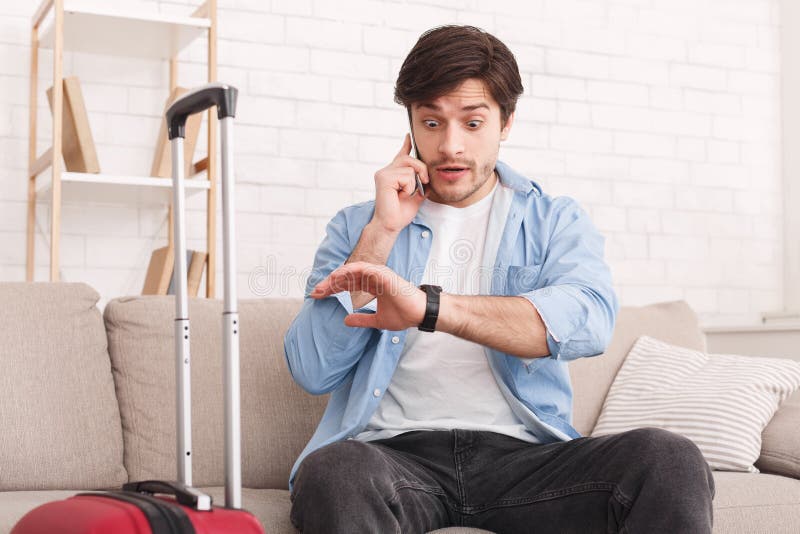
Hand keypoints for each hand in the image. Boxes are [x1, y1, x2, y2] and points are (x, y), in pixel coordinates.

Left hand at [310, 261, 426, 330]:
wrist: (418, 314)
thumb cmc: (403, 315)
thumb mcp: (376, 321)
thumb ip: (361, 319)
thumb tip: (345, 321)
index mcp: (372, 285)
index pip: (348, 284)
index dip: (332, 289)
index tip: (318, 296)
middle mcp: (374, 277)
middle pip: (346, 277)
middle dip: (329, 284)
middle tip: (315, 292)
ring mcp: (378, 274)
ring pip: (351, 271)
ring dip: (336, 277)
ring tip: (323, 286)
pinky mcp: (382, 273)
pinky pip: (362, 268)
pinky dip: (348, 271)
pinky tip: (337, 277)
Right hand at [371, 134, 428, 233]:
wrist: (390, 224)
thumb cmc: (400, 213)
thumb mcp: (416, 195)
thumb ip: (421, 183)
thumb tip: (428, 175)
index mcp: (394, 174)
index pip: (401, 155)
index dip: (406, 145)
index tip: (409, 135)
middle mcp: (386, 171)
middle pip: (409, 159)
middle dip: (421, 169)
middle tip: (424, 182)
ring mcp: (383, 173)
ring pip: (410, 168)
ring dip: (414, 183)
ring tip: (405, 194)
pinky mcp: (383, 178)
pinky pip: (406, 176)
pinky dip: (408, 187)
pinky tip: (400, 195)